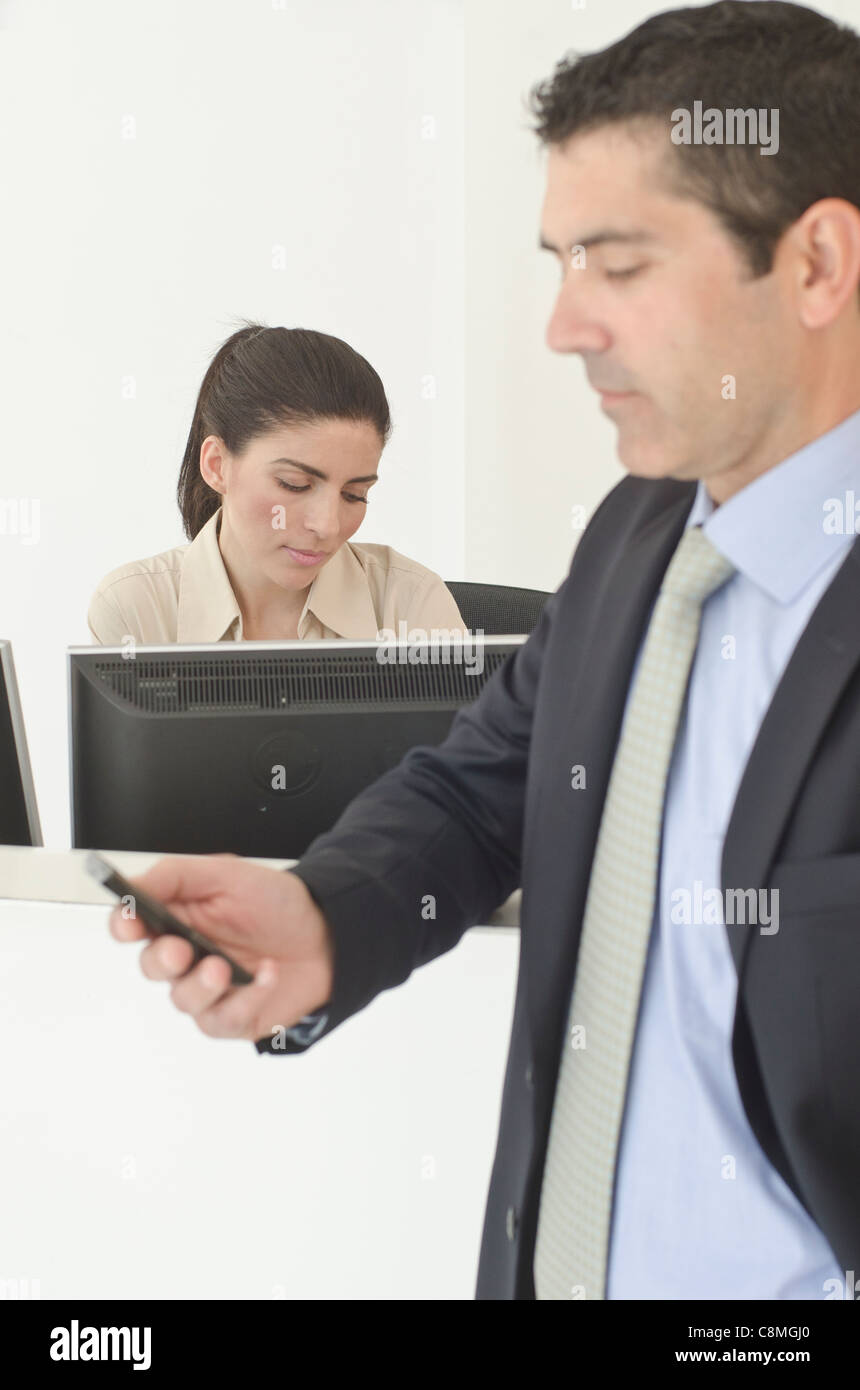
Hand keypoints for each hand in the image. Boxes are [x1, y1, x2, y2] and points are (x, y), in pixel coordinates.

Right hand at [107, 853, 333, 1042]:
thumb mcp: (226, 873)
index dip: (123, 925)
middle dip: (161, 960)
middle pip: (151, 966)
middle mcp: (187, 955)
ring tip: (227, 968)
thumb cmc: (277, 903)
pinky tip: (265, 974)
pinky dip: (244, 997)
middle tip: (181, 952)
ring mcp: (207, 989)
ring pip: (181, 999)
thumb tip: (133, 885)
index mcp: (178, 916)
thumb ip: (175, 875)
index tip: (129, 923)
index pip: (131, 925)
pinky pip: (220, 1019)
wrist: (328, 934)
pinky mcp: (230, 1016)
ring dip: (202, 984)